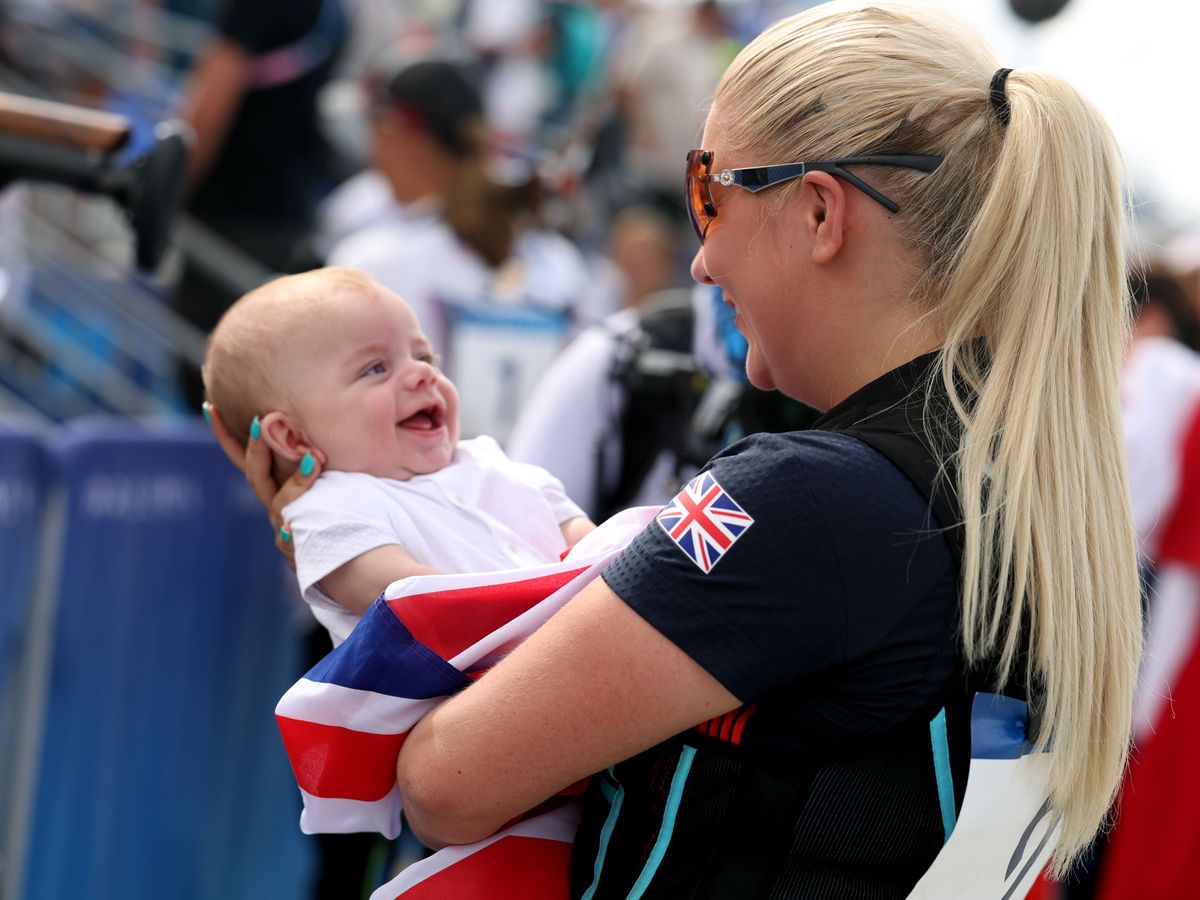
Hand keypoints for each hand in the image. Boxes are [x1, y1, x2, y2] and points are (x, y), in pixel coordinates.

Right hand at [204, 401, 323, 568]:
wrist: (346, 559)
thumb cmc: (337, 513)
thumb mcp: (322, 480)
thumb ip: (312, 455)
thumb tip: (313, 422)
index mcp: (275, 486)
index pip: (245, 457)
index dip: (225, 435)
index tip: (209, 407)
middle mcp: (274, 506)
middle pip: (255, 475)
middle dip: (257, 449)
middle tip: (260, 422)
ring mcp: (284, 528)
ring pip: (283, 503)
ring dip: (298, 480)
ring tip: (316, 458)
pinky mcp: (297, 550)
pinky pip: (295, 539)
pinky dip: (293, 533)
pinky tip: (292, 528)